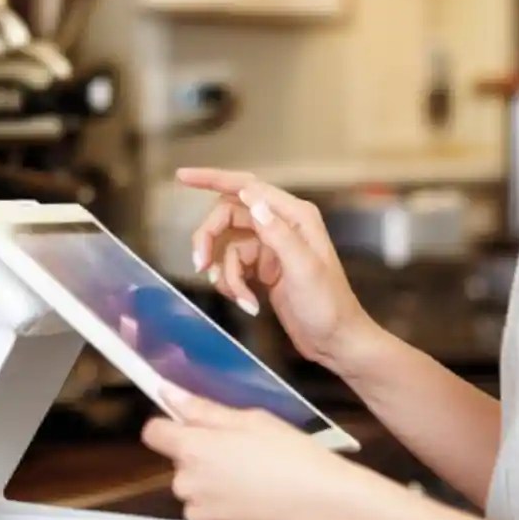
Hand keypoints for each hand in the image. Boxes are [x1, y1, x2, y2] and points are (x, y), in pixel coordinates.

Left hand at [143, 385, 379, 519]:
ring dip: (216, 487)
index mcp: (194, 449)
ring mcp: (202, 516)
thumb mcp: (253, 420)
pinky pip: (212, 518)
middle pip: (181, 465)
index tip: (186, 424)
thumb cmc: (297, 462)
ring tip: (255, 480)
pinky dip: (228, 511)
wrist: (327, 508)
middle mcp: (189, 485)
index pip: (154, 432)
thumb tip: (171, 394)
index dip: (170, 425)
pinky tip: (256, 502)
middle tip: (242, 452)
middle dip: (204, 458)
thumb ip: (204, 409)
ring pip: (197, 493)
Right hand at [177, 168, 379, 369]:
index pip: (246, 186)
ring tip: (238, 296)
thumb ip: (277, 232)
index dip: (212, 178)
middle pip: (228, 215)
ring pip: (227, 246)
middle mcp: (282, 224)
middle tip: (199, 264)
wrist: (336, 342)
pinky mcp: (264, 268)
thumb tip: (249, 198)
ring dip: (225, 272)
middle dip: (210, 239)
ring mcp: (271, 247)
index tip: (182, 177)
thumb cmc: (329, 306)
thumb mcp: (303, 269)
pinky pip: (233, 267)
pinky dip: (233, 285)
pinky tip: (248, 303)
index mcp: (295, 216)